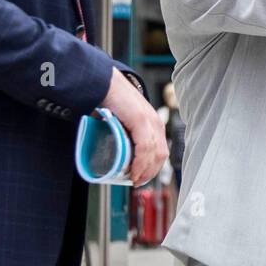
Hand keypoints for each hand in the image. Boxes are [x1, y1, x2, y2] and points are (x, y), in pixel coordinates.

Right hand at [101, 68, 168, 185]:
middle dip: (150, 173)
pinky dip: (140, 162)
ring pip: (154, 154)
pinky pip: (145, 147)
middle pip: (161, 155)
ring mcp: (150, 121)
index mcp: (154, 124)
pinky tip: (133, 171)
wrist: (104, 83)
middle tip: (136, 182)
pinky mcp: (140, 120)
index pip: (161, 151)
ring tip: (133, 179)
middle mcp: (156, 123)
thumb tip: (113, 152)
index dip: (153, 168)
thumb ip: (123, 134)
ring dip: (144, 171)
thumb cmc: (111, 102)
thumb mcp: (123, 121)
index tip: (141, 178)